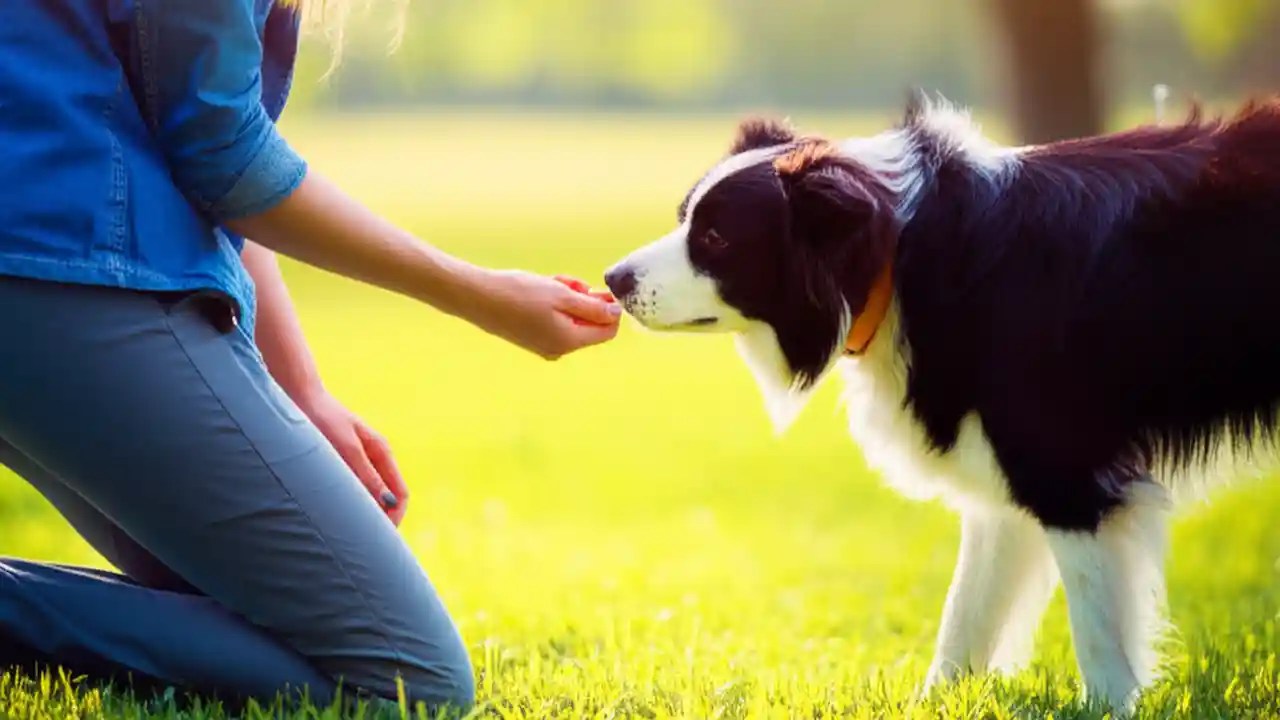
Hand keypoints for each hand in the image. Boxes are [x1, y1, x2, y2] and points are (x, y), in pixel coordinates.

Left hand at [297, 389, 408, 525]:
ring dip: (363, 512)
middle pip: (387, 498)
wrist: (297, 396)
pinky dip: (348, 503)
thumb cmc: (322, 419)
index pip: (401, 495)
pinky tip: (332, 512)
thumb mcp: (346, 449)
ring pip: (369, 495)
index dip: (394, 518)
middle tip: (361, 541)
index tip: (378, 537)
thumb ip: (366, 475)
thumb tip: (387, 503)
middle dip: (380, 520)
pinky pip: (352, 489)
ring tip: (345, 530)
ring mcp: (357, 460)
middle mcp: (373, 458)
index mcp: (382, 452)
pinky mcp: (340, 462)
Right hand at [468, 270, 621, 359]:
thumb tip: (616, 314)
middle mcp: (559, 350)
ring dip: (568, 298)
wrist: (478, 297)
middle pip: (589, 324)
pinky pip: (555, 321)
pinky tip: (540, 290)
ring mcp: (544, 346)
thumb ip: (593, 307)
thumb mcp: (561, 295)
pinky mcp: (532, 338)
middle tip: (567, 282)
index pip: (608, 331)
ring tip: (551, 283)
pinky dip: (554, 304)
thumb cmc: (518, 294)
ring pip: (572, 319)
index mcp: (569, 342)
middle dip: (584, 300)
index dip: (609, 309)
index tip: (600, 288)